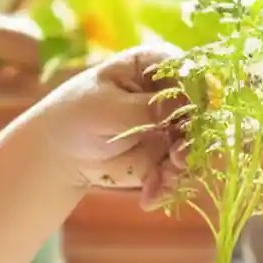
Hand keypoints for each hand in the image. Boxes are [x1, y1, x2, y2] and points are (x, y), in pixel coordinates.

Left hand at [32, 45, 186, 194]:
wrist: (60, 151)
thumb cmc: (77, 114)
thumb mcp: (109, 108)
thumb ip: (147, 109)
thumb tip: (187, 106)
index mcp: (156, 65)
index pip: (192, 73)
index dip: (199, 95)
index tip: (192, 118)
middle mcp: (173, 93)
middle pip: (202, 112)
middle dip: (195, 138)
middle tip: (178, 158)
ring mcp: (173, 126)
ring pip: (197, 145)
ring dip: (184, 166)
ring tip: (163, 179)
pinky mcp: (168, 156)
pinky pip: (181, 172)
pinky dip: (167, 187)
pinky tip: (148, 198)